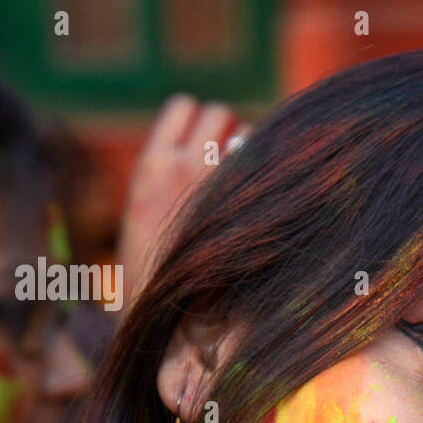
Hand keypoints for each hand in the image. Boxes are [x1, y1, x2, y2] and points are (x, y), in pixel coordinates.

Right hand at [116, 94, 249, 310]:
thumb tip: (228, 144)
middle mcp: (182, 164)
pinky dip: (272, 171)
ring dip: (254, 152)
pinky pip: (264, 164)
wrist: (168, 314)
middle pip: (220, 115)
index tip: (209, 147)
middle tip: (235, 170)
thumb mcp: (149, 213)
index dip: (202, 124)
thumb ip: (177, 175)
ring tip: (252, 188)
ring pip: (247, 134)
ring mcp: (214, 183)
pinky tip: (270, 198)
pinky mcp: (242, 205)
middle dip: (231, 134)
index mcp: (151, 165)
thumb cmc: (161, 271)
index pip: (185, 107)